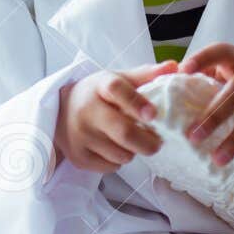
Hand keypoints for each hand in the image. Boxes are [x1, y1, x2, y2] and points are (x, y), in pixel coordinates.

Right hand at [54, 59, 177, 172]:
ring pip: (121, 154)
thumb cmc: (96, 94)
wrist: (59, 111)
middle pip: (123, 132)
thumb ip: (146, 75)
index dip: (137, 102)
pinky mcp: (78, 157)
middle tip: (158, 143)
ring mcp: (80, 136)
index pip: (118, 90)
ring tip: (130, 140)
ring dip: (133, 151)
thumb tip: (175, 67)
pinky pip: (111, 166)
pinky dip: (119, 160)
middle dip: (148, 142)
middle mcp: (86, 111)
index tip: (153, 114)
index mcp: (99, 86)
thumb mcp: (117, 79)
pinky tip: (114, 147)